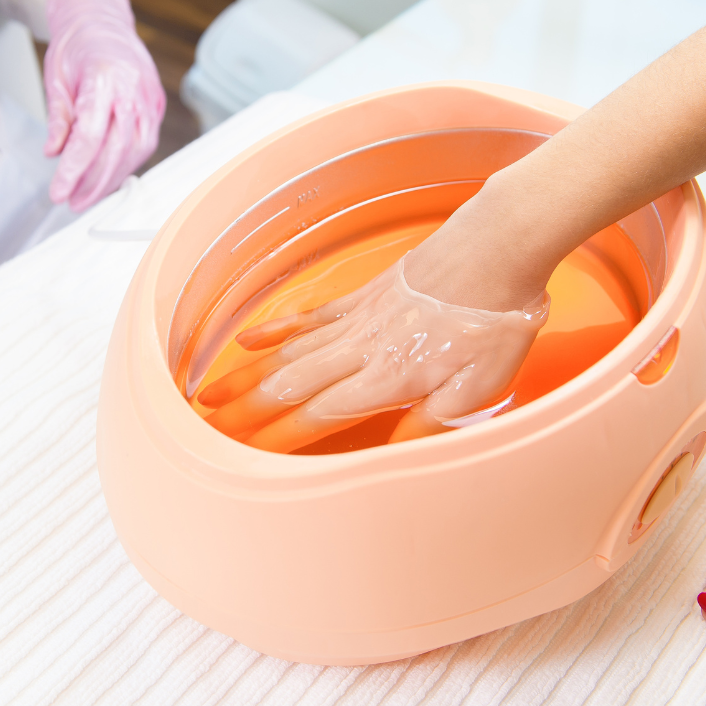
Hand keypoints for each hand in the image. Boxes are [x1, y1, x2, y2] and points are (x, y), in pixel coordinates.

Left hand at [43, 0, 165, 211]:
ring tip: (88, 195)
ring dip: (111, 179)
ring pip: (136, 151)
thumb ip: (58, 118)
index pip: (90, 137)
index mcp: (104, 78)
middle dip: (93, 183)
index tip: (58, 191)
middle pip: (116, 150)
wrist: (101, 17)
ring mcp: (149, 97)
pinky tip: (108, 176)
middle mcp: (133, 89)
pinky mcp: (156, 104)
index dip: (74, 170)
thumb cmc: (76, 45)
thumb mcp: (55, 78)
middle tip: (72, 202)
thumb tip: (54, 154)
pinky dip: (127, 163)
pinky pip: (145, 142)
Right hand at [197, 257, 548, 452]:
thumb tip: (393, 453)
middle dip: (247, 411)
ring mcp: (356, 319)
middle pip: (290, 385)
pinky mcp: (362, 295)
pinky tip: (250, 337)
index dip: (280, 438)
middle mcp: (360, 350)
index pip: (319, 416)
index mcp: (386, 379)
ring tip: (212, 392)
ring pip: (289, 352)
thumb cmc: (492, 321)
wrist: (495, 249)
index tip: (246, 456)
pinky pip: (310, 316)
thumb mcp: (480, 388)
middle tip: (210, 429)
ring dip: (248, 375)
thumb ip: (432, 423)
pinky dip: (276, 329)